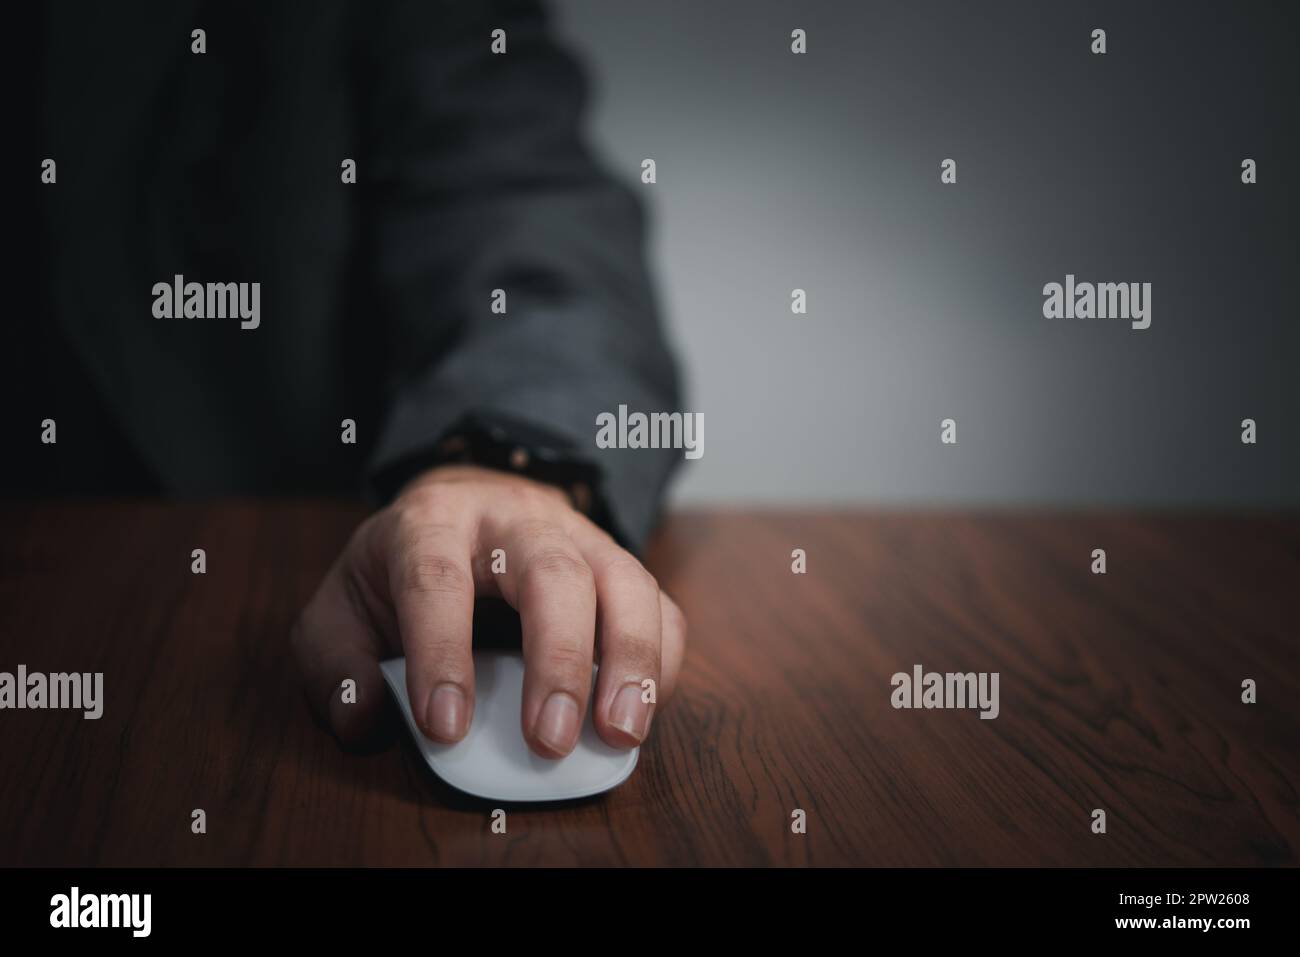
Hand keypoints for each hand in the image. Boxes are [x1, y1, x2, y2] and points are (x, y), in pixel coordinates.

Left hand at [291, 464, 685, 756]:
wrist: (465, 505)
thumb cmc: (401, 570)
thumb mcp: (340, 608)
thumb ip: (336, 665)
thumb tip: (369, 721)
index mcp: (432, 523)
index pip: (437, 579)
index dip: (442, 653)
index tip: (445, 727)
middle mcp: (514, 520)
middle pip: (552, 571)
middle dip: (558, 659)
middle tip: (548, 740)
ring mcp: (578, 536)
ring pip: (625, 578)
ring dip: (631, 660)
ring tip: (620, 733)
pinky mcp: (618, 565)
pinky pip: (659, 603)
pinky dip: (661, 659)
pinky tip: (643, 708)